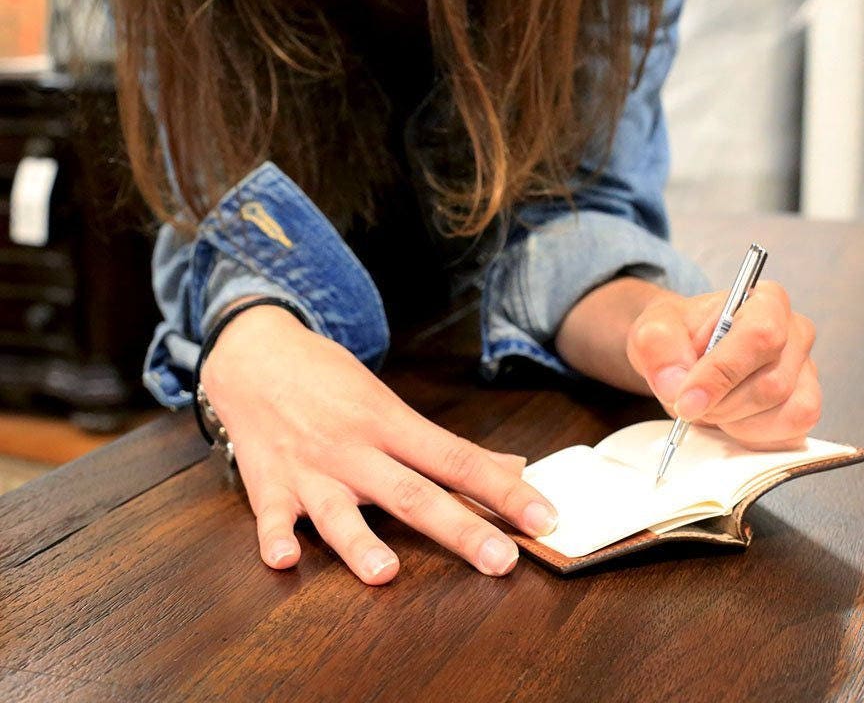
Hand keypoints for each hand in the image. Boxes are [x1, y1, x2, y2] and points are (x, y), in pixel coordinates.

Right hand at [201, 305, 558, 584]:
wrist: (256, 352)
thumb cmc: (330, 381)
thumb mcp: (389, 404)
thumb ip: (444, 446)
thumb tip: (511, 467)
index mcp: (392, 425)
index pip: (459, 460)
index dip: (505, 491)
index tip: (544, 518)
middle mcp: (356, 448)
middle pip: (413, 493)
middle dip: (460, 529)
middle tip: (502, 561)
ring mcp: (310, 469)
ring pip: (340, 512)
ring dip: (360, 543)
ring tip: (385, 573)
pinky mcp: (268, 484)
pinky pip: (269, 516)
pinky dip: (274, 538)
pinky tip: (284, 559)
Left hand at [624, 281, 820, 444]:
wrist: (685, 355)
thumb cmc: (680, 336)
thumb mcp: (654, 329)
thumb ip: (659, 348)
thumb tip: (677, 386)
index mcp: (766, 301)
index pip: (759, 337)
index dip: (721, 374)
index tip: (686, 399)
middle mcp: (796, 333)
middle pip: (772, 384)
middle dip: (722, 405)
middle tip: (690, 402)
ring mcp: (806, 373)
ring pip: (786, 414)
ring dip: (736, 422)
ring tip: (712, 405)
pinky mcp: (805, 407)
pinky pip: (790, 435)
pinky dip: (752, 437)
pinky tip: (731, 420)